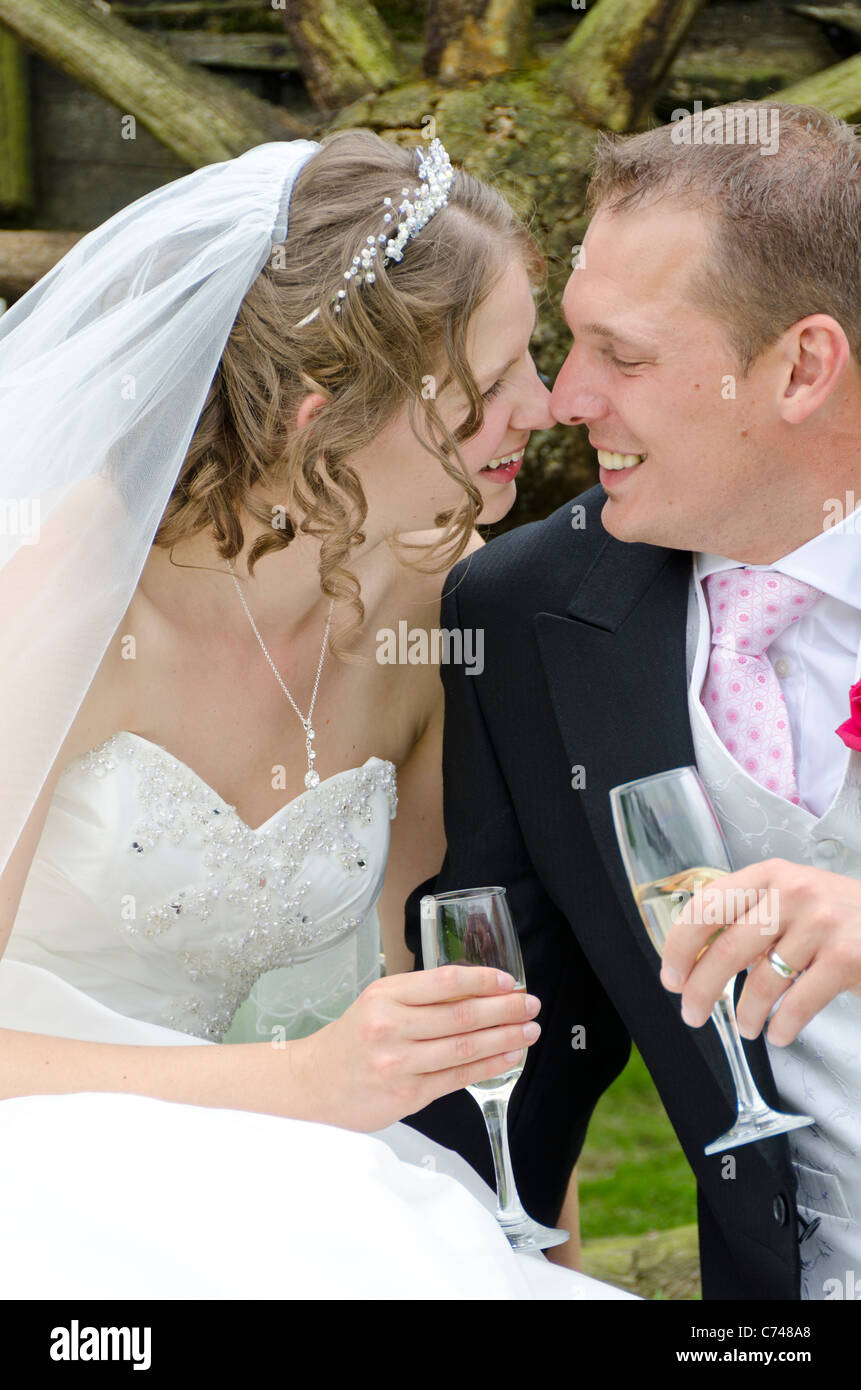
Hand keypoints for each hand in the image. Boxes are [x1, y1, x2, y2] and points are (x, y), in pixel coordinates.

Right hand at [289, 965, 540, 1131]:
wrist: (313, 1085)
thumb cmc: (352, 1040)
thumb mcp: (378, 1002)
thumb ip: (420, 996)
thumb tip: (477, 990)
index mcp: (386, 995)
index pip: (445, 981)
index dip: (484, 980)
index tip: (510, 982)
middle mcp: (391, 1026)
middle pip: (461, 1015)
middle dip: (504, 1009)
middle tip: (531, 1005)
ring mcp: (399, 1063)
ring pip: (464, 1047)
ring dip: (505, 1038)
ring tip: (529, 1031)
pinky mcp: (407, 1095)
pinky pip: (458, 1077)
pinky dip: (489, 1066)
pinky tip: (509, 1057)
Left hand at [660, 859, 860, 1045]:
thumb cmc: (838, 915)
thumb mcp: (792, 898)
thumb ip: (751, 917)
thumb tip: (697, 961)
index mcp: (769, 874)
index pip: (707, 906)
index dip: (680, 946)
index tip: (671, 976)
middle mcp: (793, 892)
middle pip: (727, 948)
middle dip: (702, 990)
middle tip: (693, 1015)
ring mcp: (822, 924)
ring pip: (762, 981)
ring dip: (746, 1014)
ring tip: (746, 1026)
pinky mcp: (846, 958)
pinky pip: (798, 1003)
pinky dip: (782, 1026)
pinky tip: (779, 1033)